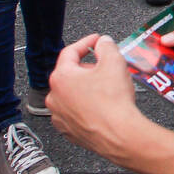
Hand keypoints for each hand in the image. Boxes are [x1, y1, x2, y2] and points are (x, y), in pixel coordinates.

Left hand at [48, 33, 143, 163]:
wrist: (118, 134)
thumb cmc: (113, 101)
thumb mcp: (114, 62)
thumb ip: (107, 47)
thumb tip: (103, 42)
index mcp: (62, 77)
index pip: (70, 52)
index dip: (86, 42)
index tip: (95, 40)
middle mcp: (54, 96)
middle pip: (70, 74)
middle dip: (88, 69)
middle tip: (106, 68)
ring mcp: (59, 115)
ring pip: (72, 94)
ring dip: (86, 88)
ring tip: (106, 90)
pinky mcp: (67, 130)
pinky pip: (74, 112)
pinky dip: (85, 106)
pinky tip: (101, 106)